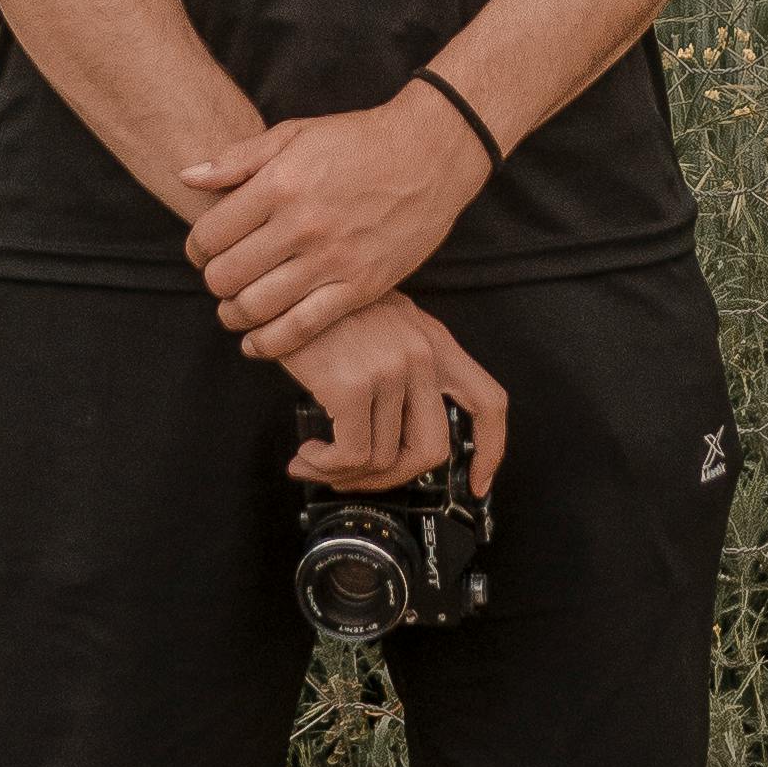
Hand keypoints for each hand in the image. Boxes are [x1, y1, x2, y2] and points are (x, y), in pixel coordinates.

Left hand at [183, 86, 491, 352]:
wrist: (430, 155)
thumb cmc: (359, 140)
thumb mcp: (294, 133)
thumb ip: (238, 158)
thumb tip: (186, 176)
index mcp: (280, 184)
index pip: (210, 235)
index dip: (196, 248)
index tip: (203, 251)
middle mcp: (302, 225)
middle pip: (226, 276)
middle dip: (213, 281)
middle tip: (221, 277)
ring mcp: (332, 259)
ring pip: (257, 307)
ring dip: (233, 314)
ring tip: (234, 309)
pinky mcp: (360, 286)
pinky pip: (302, 328)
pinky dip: (270, 343)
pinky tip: (255, 343)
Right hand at [280, 295, 507, 500]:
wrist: (277, 285)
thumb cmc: (320, 306)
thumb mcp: (379, 322)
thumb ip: (400, 365)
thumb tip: (392, 435)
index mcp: (433, 341)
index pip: (488, 401)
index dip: (490, 450)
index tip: (477, 482)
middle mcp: (420, 355)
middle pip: (432, 449)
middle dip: (392, 479)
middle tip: (358, 479)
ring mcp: (390, 370)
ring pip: (383, 459)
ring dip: (345, 474)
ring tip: (316, 461)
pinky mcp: (353, 385)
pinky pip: (351, 456)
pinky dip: (326, 466)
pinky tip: (308, 454)